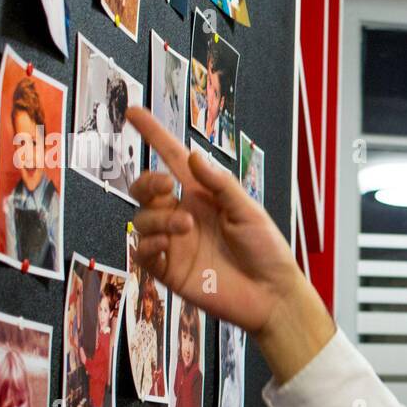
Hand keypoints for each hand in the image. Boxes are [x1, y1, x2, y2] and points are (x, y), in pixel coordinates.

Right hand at [127, 107, 298, 336]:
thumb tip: (194, 156)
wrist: (273, 295)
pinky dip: (148, 243)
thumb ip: (220, 184)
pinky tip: (167, 243)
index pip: (173, 160)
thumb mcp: (249, 211)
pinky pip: (142, 253)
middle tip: (166, 185)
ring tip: (185, 226)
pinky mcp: (170, 271)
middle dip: (147, 181)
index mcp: (204, 196)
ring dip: (157, 217)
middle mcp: (184, 216)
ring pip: (141, 219)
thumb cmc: (267, 251)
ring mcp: (175, 243)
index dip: (154, 136)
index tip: (134, 112)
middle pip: (145, 189)